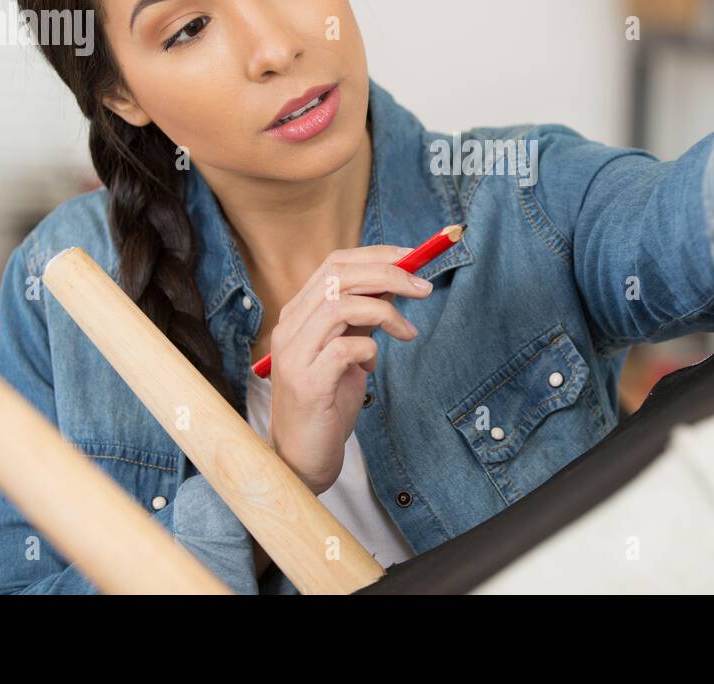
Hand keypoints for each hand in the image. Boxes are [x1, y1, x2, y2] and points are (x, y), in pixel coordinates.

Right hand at [265, 244, 432, 494]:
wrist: (301, 458)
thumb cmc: (328, 401)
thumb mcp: (349, 348)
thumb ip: (364, 316)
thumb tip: (397, 280)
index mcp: (298, 314)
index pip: (335, 264)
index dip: (377, 255)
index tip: (413, 258)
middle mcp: (289, 328)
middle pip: (338, 277)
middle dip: (388, 274)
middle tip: (424, 288)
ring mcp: (294, 355)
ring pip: (340, 306)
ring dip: (385, 311)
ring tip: (408, 332)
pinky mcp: (307, 384)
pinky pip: (345, 348)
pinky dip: (370, 349)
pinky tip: (373, 367)